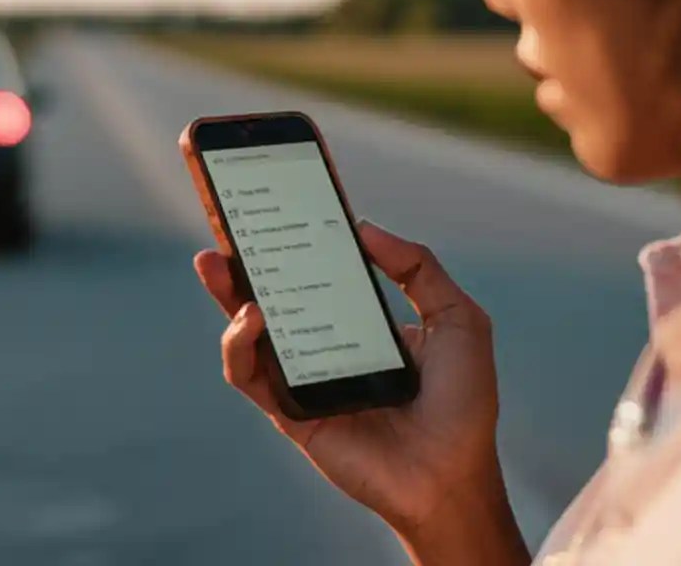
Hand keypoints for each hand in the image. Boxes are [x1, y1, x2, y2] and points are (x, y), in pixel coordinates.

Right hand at [194, 221, 524, 561]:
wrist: (452, 474)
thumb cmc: (463, 402)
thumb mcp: (458, 318)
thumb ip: (418, 268)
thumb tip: (364, 227)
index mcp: (362, 323)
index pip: (318, 274)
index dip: (294, 243)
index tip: (276, 206)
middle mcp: (327, 347)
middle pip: (273, 297)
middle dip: (242, 262)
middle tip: (223, 226)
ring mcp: (304, 379)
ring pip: (249, 333)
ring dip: (227, 297)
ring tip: (217, 265)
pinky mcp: (289, 412)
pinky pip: (250, 375)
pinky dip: (240, 345)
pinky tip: (252, 317)